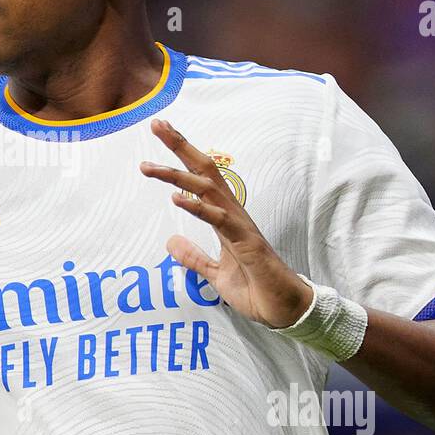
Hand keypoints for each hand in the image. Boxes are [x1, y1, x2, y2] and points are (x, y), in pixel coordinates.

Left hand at [139, 118, 312, 328]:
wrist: (285, 310)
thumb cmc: (256, 289)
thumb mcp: (215, 274)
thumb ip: (194, 257)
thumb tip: (170, 242)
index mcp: (225, 218)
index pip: (200, 179)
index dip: (180, 156)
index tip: (160, 133)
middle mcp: (232, 215)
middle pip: (204, 171)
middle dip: (180, 146)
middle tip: (156, 124)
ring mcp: (240, 226)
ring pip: (208, 190)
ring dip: (178, 175)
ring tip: (149, 166)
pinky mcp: (247, 243)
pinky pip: (219, 220)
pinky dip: (197, 208)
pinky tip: (176, 199)